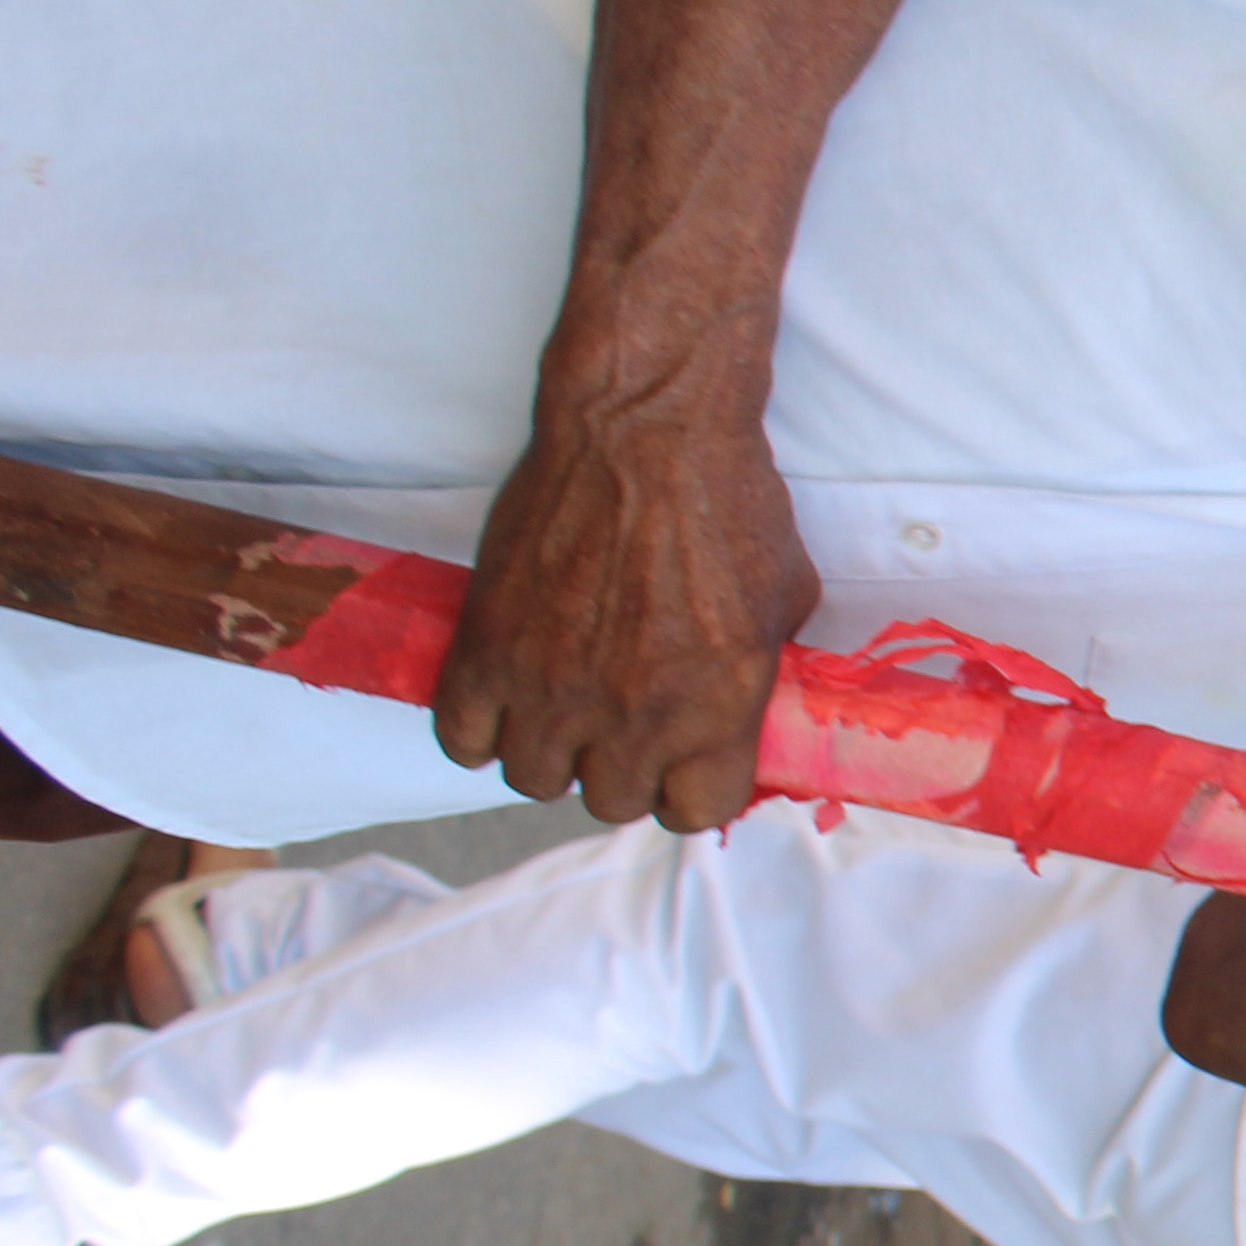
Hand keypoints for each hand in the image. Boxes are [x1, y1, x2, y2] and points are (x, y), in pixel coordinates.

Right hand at [432, 405, 816, 829]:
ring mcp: (553, 687)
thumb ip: (760, 674)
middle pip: (612, 802)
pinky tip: (506, 701)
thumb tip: (750, 711)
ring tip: (566, 712)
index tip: (683, 767)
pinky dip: (480, 730)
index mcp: (715, 710)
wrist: (646, 432)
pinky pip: (461, 739)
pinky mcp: (487, 650)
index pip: (695, 812)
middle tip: (623, 728)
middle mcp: (632, 714)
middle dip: (622, 771)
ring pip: (535, 778)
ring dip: (552, 753)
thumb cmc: (729, 503)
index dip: (689, 790)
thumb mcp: (785, 602)